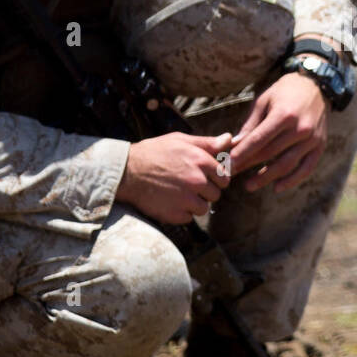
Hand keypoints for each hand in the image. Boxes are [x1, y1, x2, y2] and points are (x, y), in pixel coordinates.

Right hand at [116, 131, 232, 223]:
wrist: (126, 172)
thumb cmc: (154, 152)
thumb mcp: (180, 140)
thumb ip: (207, 143)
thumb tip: (230, 138)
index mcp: (201, 161)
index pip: (225, 177)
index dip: (216, 178)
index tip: (204, 177)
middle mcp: (197, 181)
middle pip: (216, 194)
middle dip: (205, 191)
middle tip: (188, 185)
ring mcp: (186, 199)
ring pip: (204, 208)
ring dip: (195, 204)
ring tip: (178, 193)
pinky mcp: (175, 214)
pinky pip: (189, 218)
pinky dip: (181, 213)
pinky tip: (170, 201)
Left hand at [229, 72, 329, 193]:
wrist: (317, 85)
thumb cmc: (285, 91)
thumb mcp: (264, 101)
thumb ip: (251, 124)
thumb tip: (235, 145)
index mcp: (284, 115)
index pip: (259, 140)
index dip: (242, 154)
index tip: (228, 165)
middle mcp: (300, 129)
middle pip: (270, 154)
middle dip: (248, 165)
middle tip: (231, 174)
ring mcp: (312, 139)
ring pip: (286, 164)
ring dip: (266, 177)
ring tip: (249, 185)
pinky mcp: (320, 146)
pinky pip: (306, 168)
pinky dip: (292, 180)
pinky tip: (277, 187)